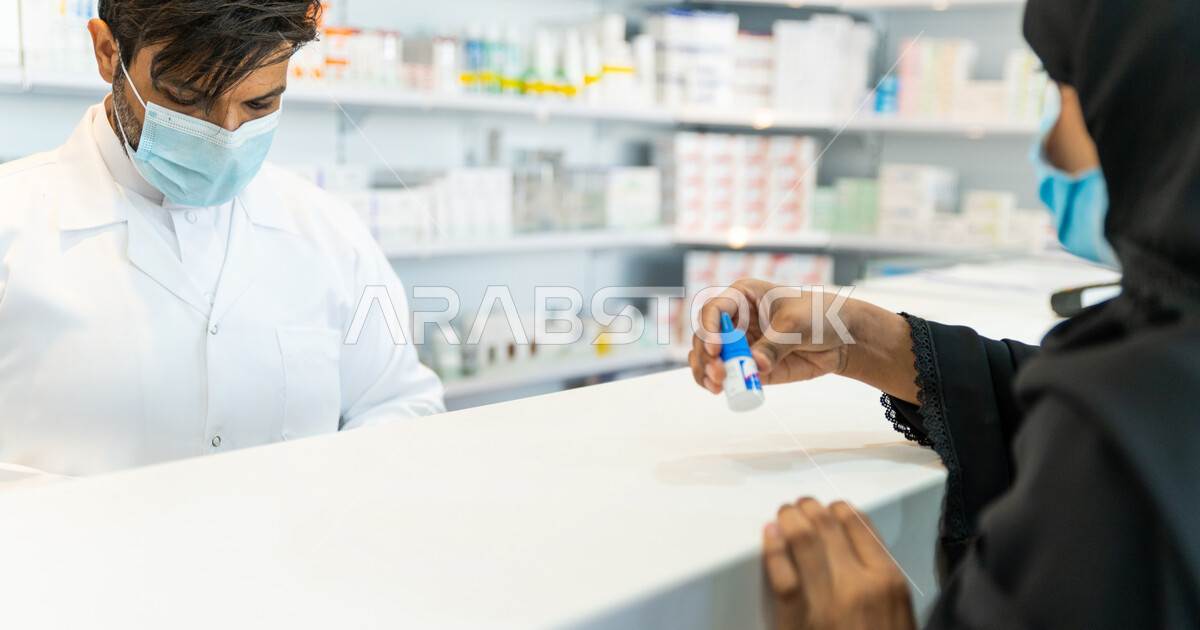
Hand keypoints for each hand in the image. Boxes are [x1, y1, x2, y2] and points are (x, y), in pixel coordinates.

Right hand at [688, 279, 854, 393]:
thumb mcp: (797, 324)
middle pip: (704, 337)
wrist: (840, 339)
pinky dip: (718, 384)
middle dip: (706, 356)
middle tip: (719, 374)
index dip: (709, 329)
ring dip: (705, 372)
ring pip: (706, 358)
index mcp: (742, 297)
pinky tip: (721, 390)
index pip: (713, 310)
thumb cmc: (819, 316)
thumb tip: (756, 365)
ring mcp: (739, 345)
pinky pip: (725, 375)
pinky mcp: (747, 366)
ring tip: (717, 385)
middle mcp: (734, 320)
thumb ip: (775, 344)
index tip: (717, 349)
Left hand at [763, 499, 916, 629]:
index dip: (838, 509)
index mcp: (889, 582)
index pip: (860, 525)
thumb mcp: (899, 618)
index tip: (827, 506)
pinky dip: (772, 548)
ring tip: (782, 514)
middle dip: (808, 508)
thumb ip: (882, 585)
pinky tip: (768, 534)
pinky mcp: (798, 620)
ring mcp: (828, 601)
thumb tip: (859, 555)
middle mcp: (860, 584)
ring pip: (803, 539)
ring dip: (788, 519)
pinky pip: (781, 573)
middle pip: (828, 525)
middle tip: (797, 506)